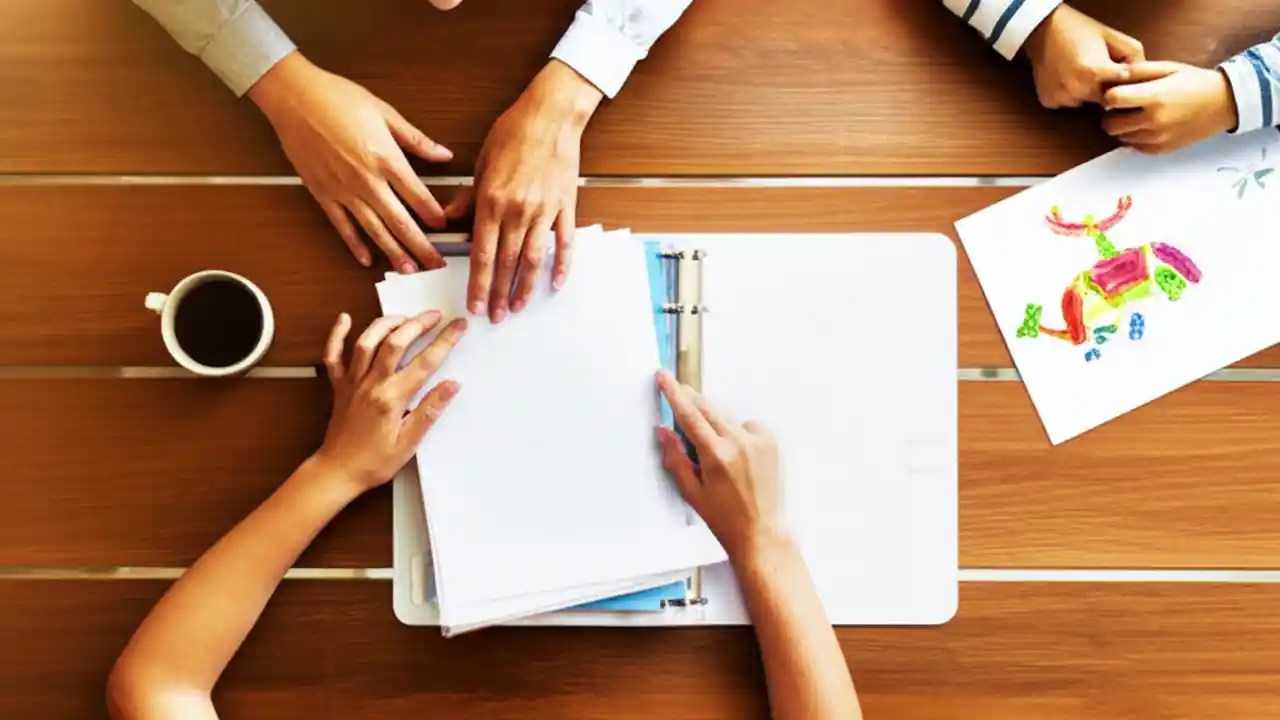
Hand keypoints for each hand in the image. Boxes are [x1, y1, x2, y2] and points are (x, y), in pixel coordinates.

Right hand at [248, 52, 452, 272]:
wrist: (295, 97)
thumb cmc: (336, 98)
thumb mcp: (385, 113)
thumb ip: (416, 140)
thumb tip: (444, 154)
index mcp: (386, 158)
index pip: (418, 195)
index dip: (434, 214)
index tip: (445, 227)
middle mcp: (367, 180)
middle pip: (400, 221)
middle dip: (421, 246)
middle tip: (435, 263)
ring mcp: (343, 190)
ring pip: (374, 230)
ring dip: (393, 252)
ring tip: (408, 270)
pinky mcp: (323, 194)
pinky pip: (342, 226)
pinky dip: (354, 245)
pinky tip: (366, 259)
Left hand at [315, 311, 467, 491]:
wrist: (338, 471)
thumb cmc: (373, 462)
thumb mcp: (409, 443)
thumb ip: (430, 411)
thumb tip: (452, 386)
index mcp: (391, 399)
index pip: (424, 363)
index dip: (444, 341)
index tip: (458, 326)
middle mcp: (370, 385)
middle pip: (394, 342)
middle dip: (417, 324)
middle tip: (435, 315)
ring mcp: (352, 383)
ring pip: (366, 342)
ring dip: (386, 324)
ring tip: (404, 317)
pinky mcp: (339, 386)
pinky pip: (333, 355)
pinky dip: (336, 335)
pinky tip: (344, 319)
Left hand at [447, 60, 602, 322]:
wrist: (550, 115)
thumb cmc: (514, 132)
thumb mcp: (480, 164)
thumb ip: (467, 198)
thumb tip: (449, 218)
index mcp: (492, 202)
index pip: (481, 254)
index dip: (477, 283)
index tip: (474, 303)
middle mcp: (517, 211)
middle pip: (505, 263)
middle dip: (498, 293)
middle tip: (494, 316)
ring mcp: (544, 211)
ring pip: (533, 259)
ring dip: (525, 287)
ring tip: (518, 306)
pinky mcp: (565, 207)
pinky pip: (564, 242)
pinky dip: (561, 265)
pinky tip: (556, 284)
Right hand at [655, 370, 787, 560]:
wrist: (761, 530)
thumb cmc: (725, 518)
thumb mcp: (692, 491)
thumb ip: (675, 458)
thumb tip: (663, 431)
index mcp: (717, 455)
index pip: (690, 416)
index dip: (674, 393)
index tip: (664, 377)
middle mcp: (739, 443)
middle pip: (708, 409)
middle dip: (691, 400)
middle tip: (679, 392)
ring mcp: (758, 440)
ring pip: (726, 417)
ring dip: (715, 423)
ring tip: (715, 452)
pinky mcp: (771, 441)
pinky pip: (747, 425)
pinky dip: (738, 432)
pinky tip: (738, 453)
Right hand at [1023, 4, 1143, 107]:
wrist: (1043, 29)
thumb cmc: (1079, 29)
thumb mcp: (1113, 36)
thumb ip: (1134, 56)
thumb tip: (1143, 77)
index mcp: (1096, 71)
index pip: (1122, 90)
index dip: (1122, 82)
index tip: (1120, 75)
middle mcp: (1078, 88)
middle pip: (1104, 100)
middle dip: (1105, 88)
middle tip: (1098, 70)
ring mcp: (1062, 97)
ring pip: (1085, 104)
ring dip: (1086, 93)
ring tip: (1080, 72)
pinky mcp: (1049, 101)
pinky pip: (1067, 104)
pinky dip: (1069, 94)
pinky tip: (1066, 77)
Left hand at [1102, 61, 1238, 153]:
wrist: (1224, 103)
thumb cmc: (1196, 82)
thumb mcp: (1169, 68)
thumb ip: (1140, 70)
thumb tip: (1117, 73)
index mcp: (1154, 97)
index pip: (1112, 99)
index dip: (1110, 95)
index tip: (1117, 92)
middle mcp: (1153, 120)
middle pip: (1110, 124)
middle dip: (1111, 114)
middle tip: (1122, 106)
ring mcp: (1157, 138)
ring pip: (1120, 137)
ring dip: (1122, 127)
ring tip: (1136, 115)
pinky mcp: (1161, 149)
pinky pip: (1134, 147)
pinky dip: (1134, 137)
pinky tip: (1145, 126)